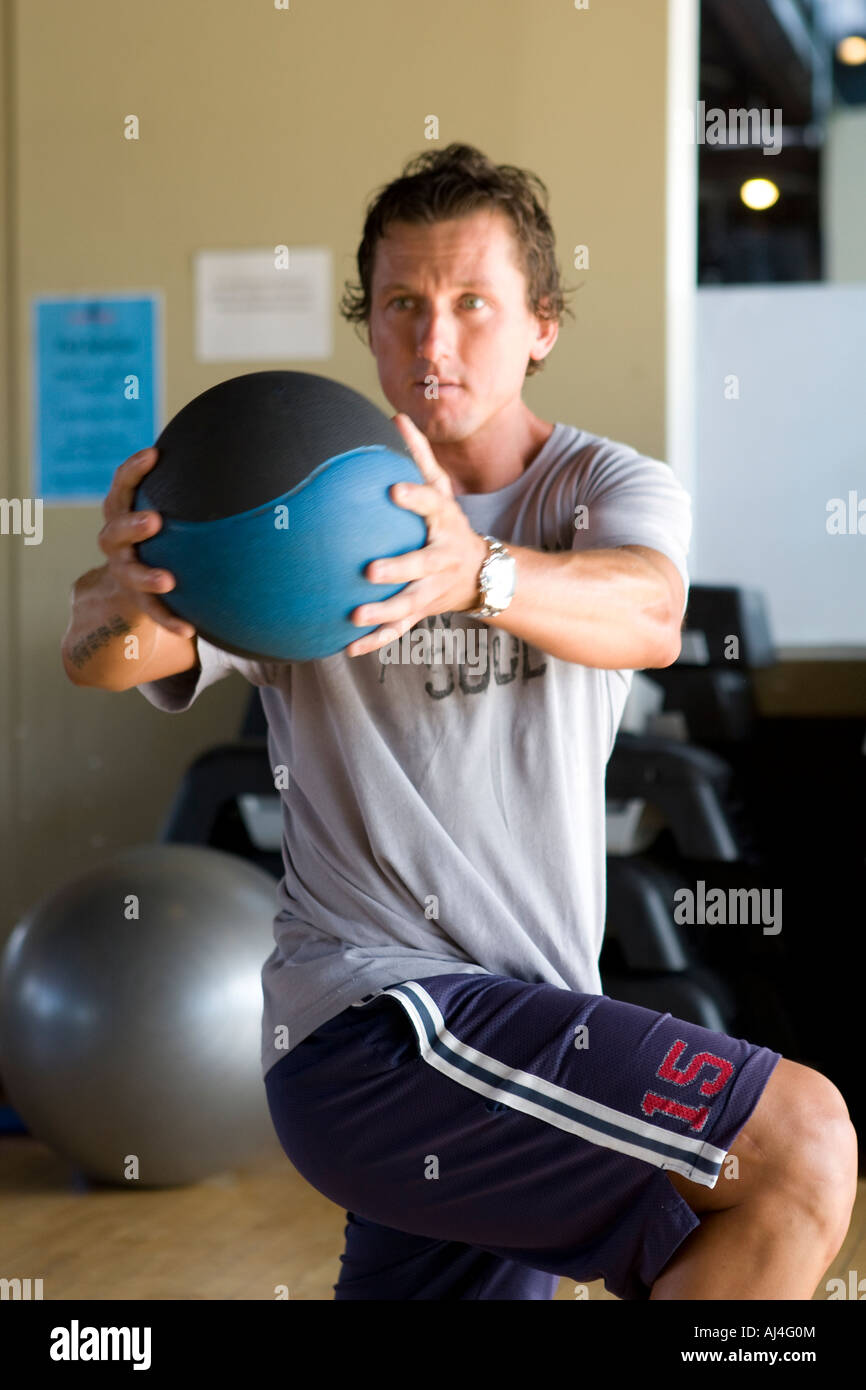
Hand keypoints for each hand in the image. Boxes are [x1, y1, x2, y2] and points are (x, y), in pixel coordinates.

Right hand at [97, 448, 195, 637]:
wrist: (140, 578)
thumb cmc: (165, 531)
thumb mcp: (170, 507)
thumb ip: (189, 488)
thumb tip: (240, 453)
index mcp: (122, 511)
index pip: (122, 486)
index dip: (133, 470)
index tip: (153, 454)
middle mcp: (116, 542)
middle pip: (114, 530)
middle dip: (132, 525)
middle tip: (154, 521)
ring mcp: (124, 572)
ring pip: (129, 574)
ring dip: (146, 576)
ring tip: (168, 580)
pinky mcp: (139, 601)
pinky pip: (152, 613)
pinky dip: (168, 620)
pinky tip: (189, 630)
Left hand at [346, 414, 488, 657]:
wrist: (485, 575)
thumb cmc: (449, 525)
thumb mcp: (442, 490)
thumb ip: (419, 456)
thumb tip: (394, 415)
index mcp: (445, 525)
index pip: (432, 506)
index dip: (415, 498)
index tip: (394, 490)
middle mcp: (442, 559)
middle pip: (422, 565)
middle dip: (399, 569)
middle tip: (371, 571)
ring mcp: (434, 590)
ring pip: (409, 603)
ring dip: (384, 612)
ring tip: (355, 615)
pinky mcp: (423, 611)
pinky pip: (399, 628)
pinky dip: (376, 640)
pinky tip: (348, 646)